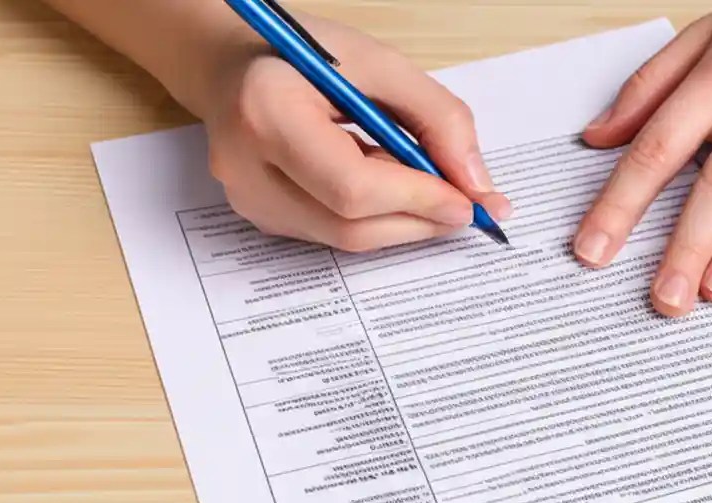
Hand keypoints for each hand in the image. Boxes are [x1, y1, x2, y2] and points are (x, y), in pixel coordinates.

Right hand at [198, 16, 510, 251]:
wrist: (235, 63)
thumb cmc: (306, 55)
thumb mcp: (379, 62)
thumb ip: (438, 118)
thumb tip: (477, 186)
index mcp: (267, 113)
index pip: (351, 186)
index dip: (418, 199)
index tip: (470, 201)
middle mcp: (245, 169)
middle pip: (349, 225)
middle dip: (419, 219)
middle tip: (468, 206)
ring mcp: (248, 201)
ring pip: (344, 238)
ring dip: (402, 220)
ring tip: (425, 183)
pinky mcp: (260, 217)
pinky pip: (332, 232)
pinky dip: (375, 217)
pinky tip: (386, 182)